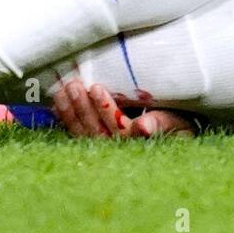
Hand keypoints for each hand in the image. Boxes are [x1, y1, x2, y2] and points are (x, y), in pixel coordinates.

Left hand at [52, 80, 195, 138]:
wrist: (172, 133)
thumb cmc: (175, 123)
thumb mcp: (175, 122)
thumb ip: (161, 123)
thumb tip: (143, 128)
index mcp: (137, 142)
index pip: (118, 127)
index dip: (106, 109)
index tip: (98, 88)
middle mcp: (117, 148)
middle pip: (96, 130)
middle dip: (84, 106)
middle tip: (76, 84)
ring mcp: (103, 146)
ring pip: (82, 132)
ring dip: (71, 111)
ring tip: (66, 88)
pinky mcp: (92, 141)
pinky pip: (75, 133)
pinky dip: (64, 117)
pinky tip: (57, 101)